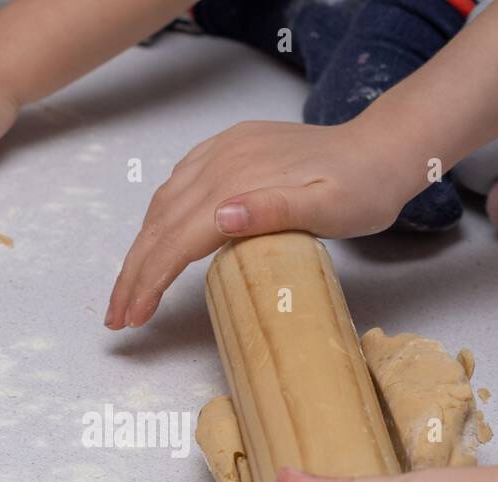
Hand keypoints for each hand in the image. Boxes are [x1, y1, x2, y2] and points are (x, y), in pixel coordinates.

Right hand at [105, 118, 413, 329]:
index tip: (132, 318)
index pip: (177, 240)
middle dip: (132, 274)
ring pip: (162, 205)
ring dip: (140, 249)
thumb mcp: (330, 208)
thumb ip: (274, 210)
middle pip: (159, 225)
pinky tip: (154, 238)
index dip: (149, 281)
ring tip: (128, 290)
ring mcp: (222, 153)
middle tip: (116, 317)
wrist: (381, 148)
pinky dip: (158, 218)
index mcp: (239, 184)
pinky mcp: (229, 148)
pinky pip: (178, 184)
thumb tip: (218, 217)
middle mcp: (221, 163)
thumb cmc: (362, 189)